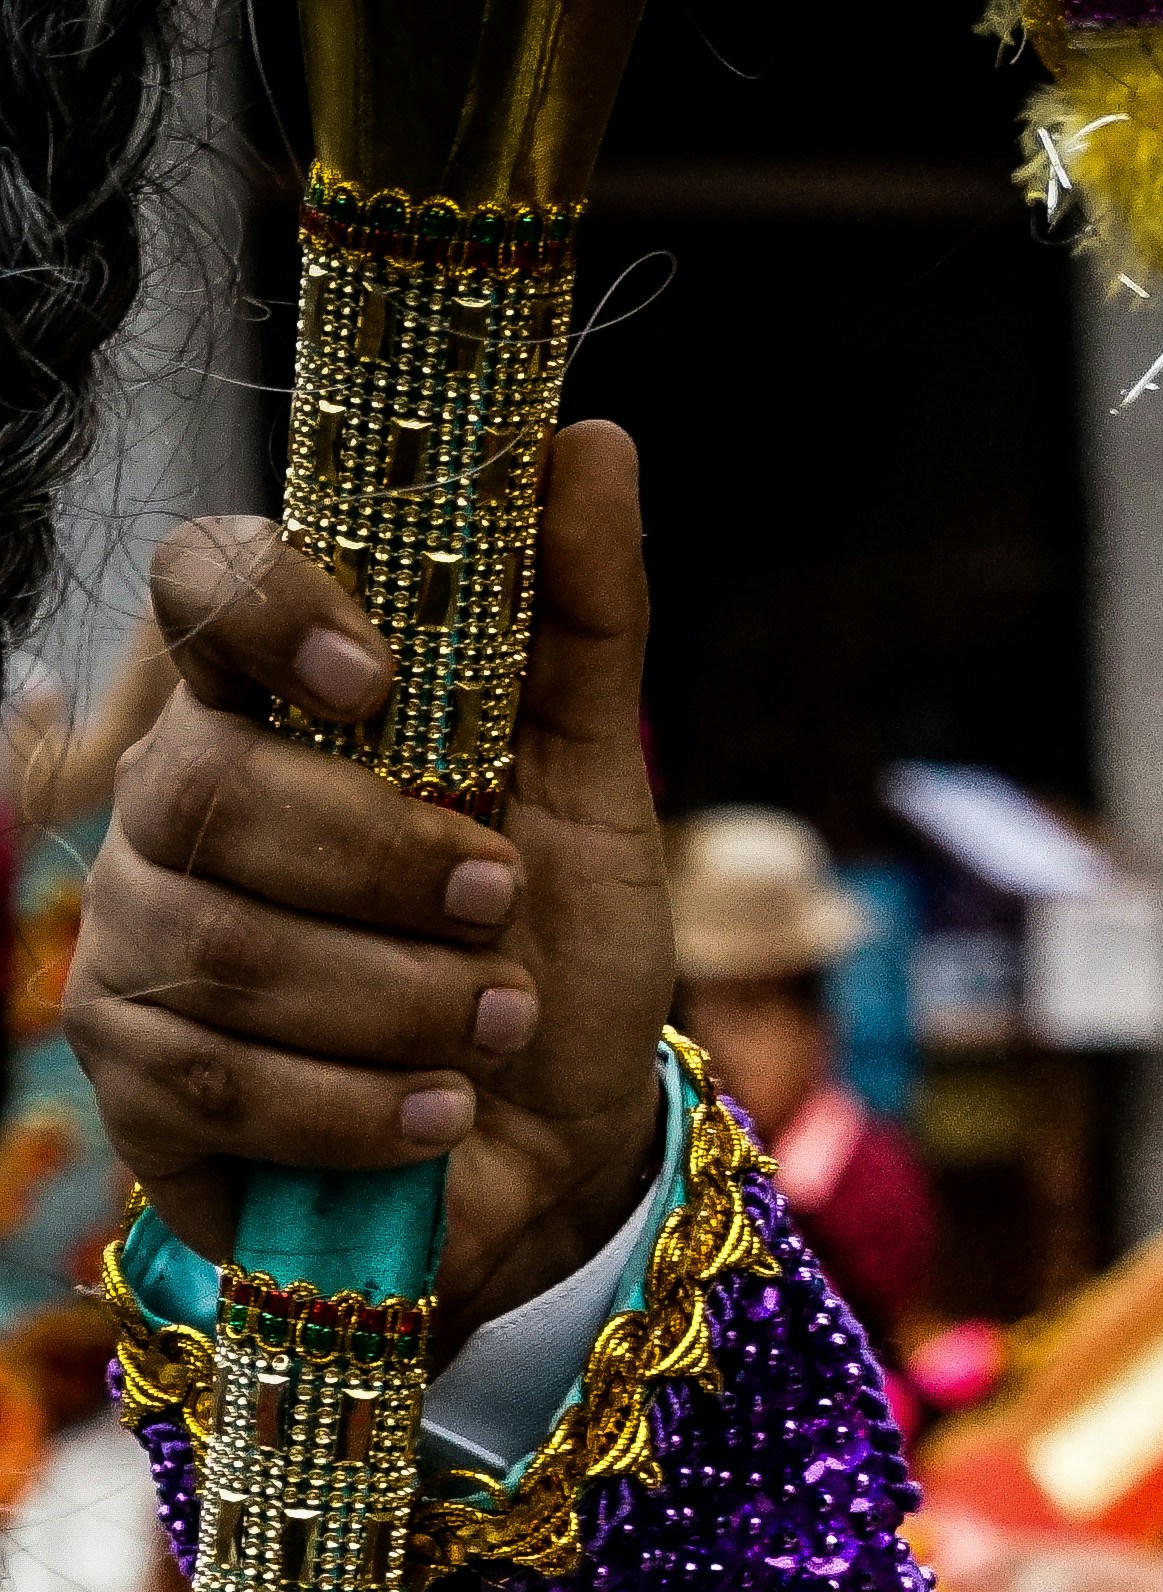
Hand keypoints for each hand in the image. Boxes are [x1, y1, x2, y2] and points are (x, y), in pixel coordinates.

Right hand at [64, 425, 677, 1339]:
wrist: (554, 1152)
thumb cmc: (552, 952)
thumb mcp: (597, 790)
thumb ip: (582, 624)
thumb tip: (590, 439)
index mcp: (280, 710)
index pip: (203, 584)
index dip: (267, 604)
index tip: (375, 671)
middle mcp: (181, 806)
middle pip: (204, 788)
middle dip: (375, 858)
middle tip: (497, 902)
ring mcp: (142, 938)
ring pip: (221, 946)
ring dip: (396, 997)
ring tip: (494, 1024)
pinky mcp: (136, 1071)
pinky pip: (218, 1075)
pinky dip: (357, 1103)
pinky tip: (438, 1112)